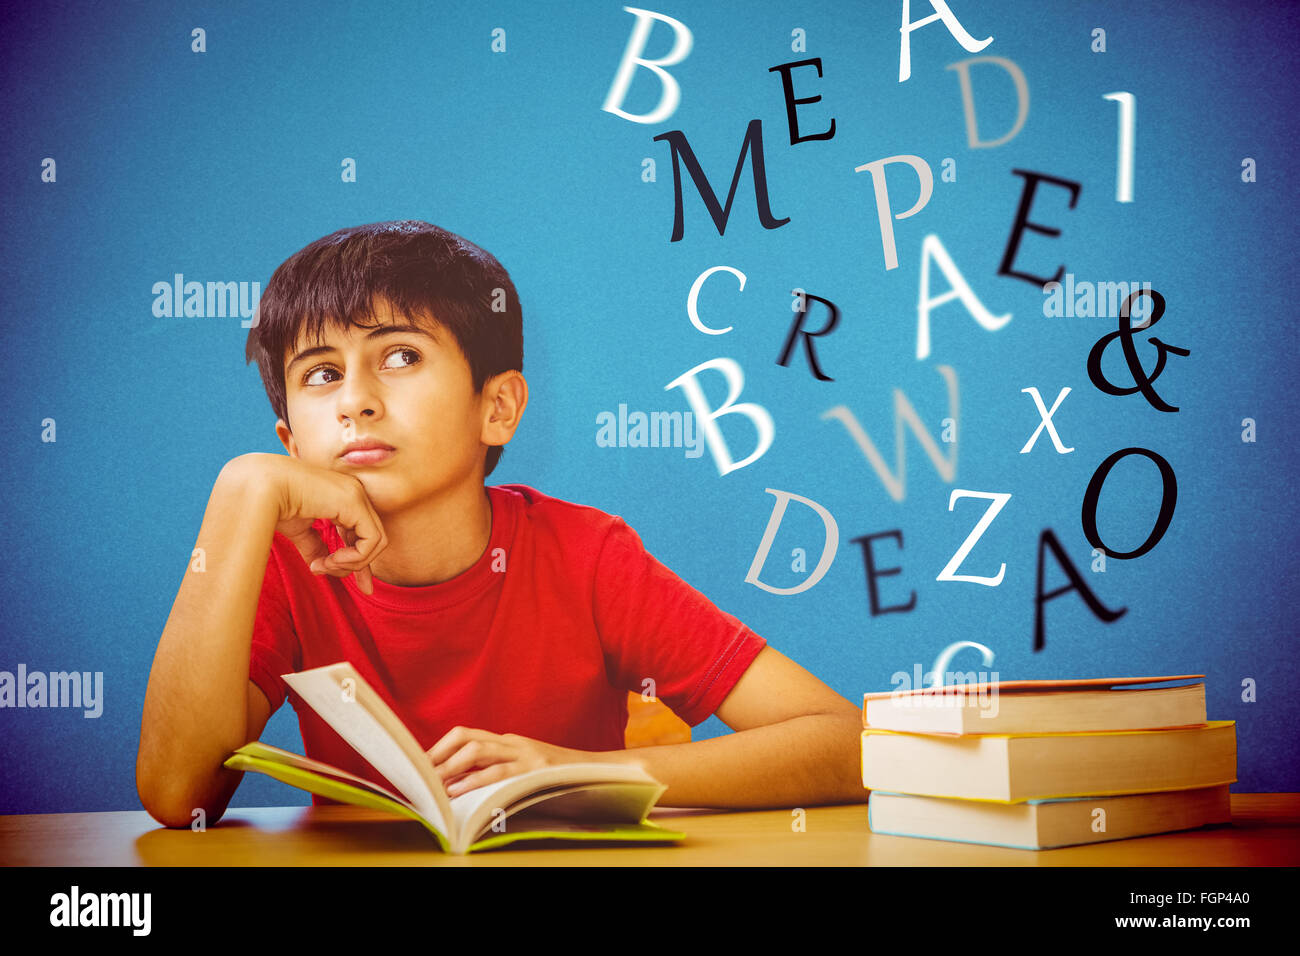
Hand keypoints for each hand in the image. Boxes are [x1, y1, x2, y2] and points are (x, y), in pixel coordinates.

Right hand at [221, 452, 388, 594]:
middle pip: (374, 538)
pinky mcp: (355, 503)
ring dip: (352, 563)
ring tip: (325, 565)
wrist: (259, 488)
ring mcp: (357, 495)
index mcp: (343, 497)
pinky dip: (354, 558)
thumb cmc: (273, 504)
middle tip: (327, 571)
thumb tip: (321, 567)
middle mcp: (355, 494)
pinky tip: (331, 560)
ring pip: (377, 541)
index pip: (364, 532)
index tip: (359, 584)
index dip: (359, 559)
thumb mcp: (300, 530)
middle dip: (358, 565)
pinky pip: (371, 540)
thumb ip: (315, 547)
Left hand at [425, 726, 585, 796]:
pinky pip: (498, 772)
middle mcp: (513, 743)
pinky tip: (457, 792)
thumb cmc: (559, 780)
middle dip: (438, 755)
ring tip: (433, 785)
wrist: (600, 774)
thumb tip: (461, 789)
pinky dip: (473, 781)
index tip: (420, 766)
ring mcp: (525, 754)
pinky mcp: (535, 769)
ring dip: (450, 767)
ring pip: (477, 750)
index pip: (465, 735)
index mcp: (508, 742)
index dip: (439, 748)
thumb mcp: (525, 773)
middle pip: (465, 736)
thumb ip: (499, 774)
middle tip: (419, 775)